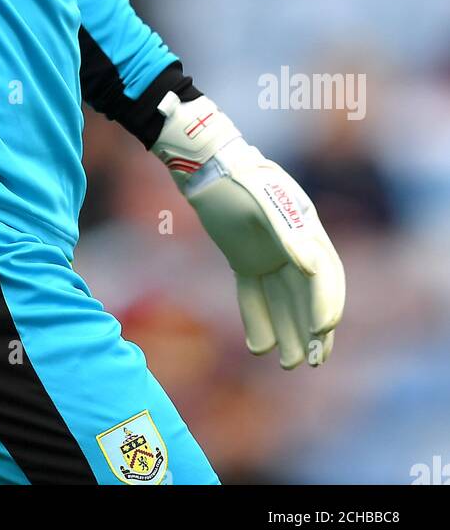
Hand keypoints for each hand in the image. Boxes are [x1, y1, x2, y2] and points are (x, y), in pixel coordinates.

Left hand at [152, 93, 344, 368]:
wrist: (204, 164)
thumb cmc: (237, 176)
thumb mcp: (261, 199)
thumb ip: (287, 232)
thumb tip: (312, 267)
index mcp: (305, 229)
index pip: (324, 275)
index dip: (326, 303)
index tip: (321, 330)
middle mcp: (291, 245)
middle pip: (308, 295)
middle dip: (313, 329)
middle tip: (313, 361)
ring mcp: (268, 253)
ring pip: (283, 300)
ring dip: (289, 332)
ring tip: (290, 365)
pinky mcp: (245, 259)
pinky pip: (255, 294)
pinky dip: (257, 319)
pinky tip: (257, 347)